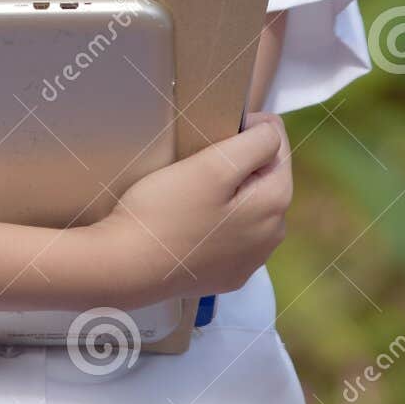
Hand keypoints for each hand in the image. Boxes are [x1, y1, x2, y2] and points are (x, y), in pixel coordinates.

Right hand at [79, 112, 291, 305]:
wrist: (127, 269)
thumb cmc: (165, 212)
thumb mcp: (212, 165)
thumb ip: (255, 142)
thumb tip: (271, 132)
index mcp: (275, 202)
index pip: (277, 142)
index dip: (246, 129)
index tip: (211, 138)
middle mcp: (272, 234)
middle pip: (265, 176)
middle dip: (239, 163)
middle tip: (197, 165)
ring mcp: (250, 260)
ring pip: (249, 206)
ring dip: (229, 192)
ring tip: (191, 193)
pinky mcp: (227, 275)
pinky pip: (232, 235)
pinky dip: (217, 222)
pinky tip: (190, 222)